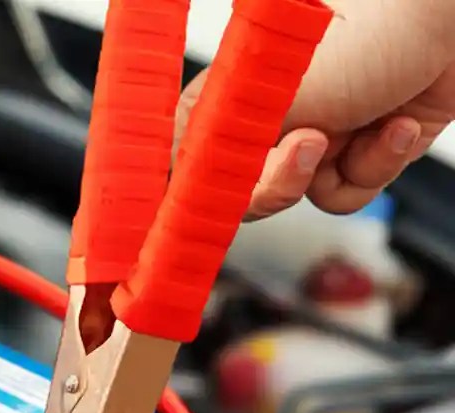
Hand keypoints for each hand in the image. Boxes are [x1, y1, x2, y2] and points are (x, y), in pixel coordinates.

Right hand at [176, 2, 454, 220]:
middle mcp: (269, 117)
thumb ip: (225, 148)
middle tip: (310, 147)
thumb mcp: (277, 96)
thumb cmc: (368, 32)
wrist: (450, 16)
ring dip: (346, 167)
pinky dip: (378, 165)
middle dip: (285, 180)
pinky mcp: (361, 148)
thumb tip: (179, 184)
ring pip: (304, 195)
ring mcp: (316, 134)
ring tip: (370, 123)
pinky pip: (350, 190)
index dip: (196, 186)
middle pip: (245, 190)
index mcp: (231, 96)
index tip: (208, 200)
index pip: (186, 158)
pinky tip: (398, 125)